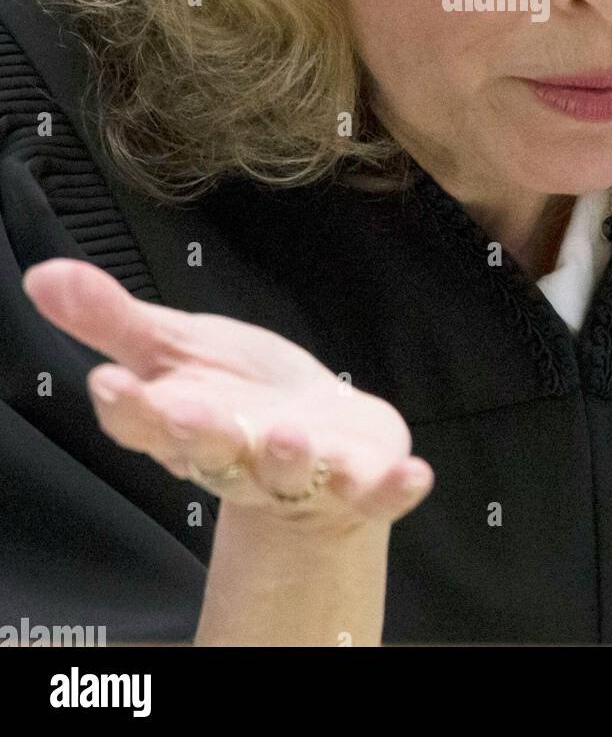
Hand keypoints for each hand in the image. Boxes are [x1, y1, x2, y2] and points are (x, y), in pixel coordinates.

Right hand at [21, 258, 433, 532]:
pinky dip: (393, 489)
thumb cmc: (240, 393)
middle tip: (194, 415)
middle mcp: (240, 458)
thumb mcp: (178, 346)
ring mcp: (302, 476)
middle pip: (214, 453)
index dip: (130, 407)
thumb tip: (41, 274)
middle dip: (203, 437)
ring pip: (289, 475)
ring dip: (289, 460)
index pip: (148, 421)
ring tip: (290, 435)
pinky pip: (376, 494)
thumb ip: (112, 319)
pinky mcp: (360, 482)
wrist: (320, 437)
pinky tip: (414, 475)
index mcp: (188, 424)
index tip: (111, 382)